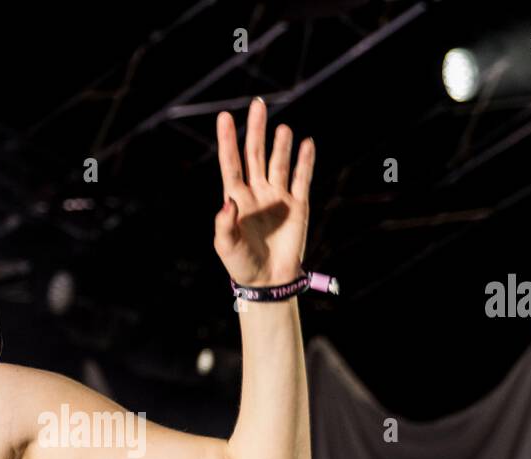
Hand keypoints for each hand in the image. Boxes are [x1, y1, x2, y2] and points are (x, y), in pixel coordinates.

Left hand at [213, 96, 315, 286]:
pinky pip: (302, 178)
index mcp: (236, 199)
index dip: (228, 141)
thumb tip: (228, 200)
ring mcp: (278, 197)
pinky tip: (307, 143)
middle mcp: (256, 193)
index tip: (224, 117)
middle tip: (258, 105)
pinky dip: (305, 160)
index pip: (231, 163)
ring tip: (282, 127)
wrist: (268, 281)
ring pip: (279, 163)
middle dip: (256, 130)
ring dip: (281, 145)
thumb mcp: (226, 246)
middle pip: (255, 155)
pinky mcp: (297, 206)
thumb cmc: (242, 265)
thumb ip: (224, 224)